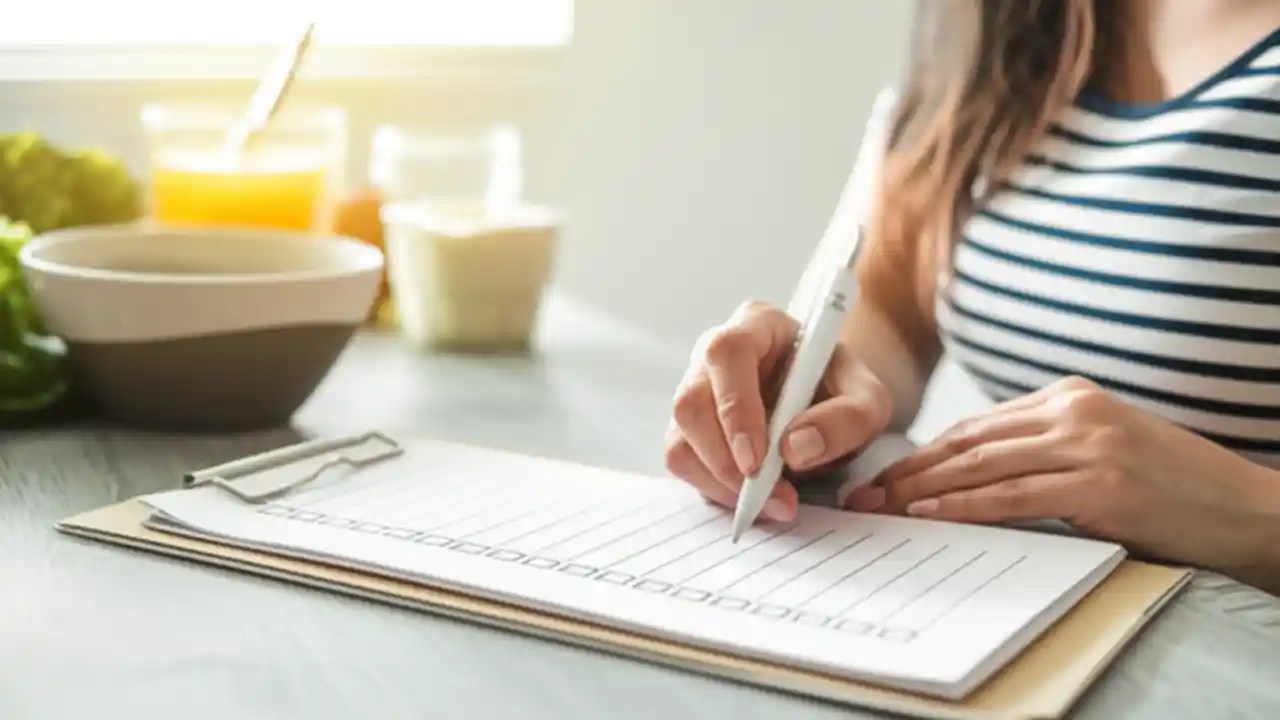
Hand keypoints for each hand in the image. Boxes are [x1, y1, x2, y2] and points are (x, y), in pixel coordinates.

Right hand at [665, 301, 892, 522]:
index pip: (727, 353)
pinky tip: (751, 498)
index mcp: (756, 325)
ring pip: (680, 439)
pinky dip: (713, 489)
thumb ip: (846, 419)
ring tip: (769, 503)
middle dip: (725, 459)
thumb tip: (795, 448)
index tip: (758, 460)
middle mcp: (713, 354)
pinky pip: (683, 461)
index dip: (735, 407)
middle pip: (691, 402)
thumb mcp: (868, 402)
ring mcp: (695, 391)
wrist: (830, 405)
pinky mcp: (689, 429)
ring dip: (719, 481)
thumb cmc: (842, 391)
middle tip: (767, 496)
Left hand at [852, 376, 1279, 577]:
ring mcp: (1087, 443)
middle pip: (968, 440)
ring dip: (922, 488)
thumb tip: (970, 476)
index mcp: (1070, 396)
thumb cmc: (1170, 486)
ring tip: (881, 506)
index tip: (885, 474)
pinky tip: (930, 513)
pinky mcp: (1099, 482)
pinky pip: (1012, 494)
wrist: (1243, 507)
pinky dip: (964, 504)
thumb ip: (1043, 451)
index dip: (924, 452)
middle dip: (909, 469)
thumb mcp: (1101, 450)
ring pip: (981, 464)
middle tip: (864, 492)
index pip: (976, 425)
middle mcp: (1073, 410)